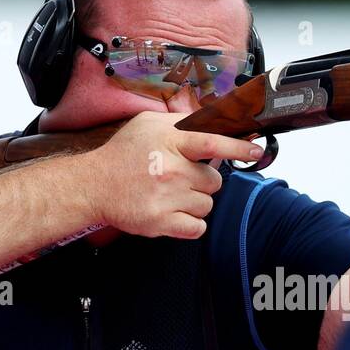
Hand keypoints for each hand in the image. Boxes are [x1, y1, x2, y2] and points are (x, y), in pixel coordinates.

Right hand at [75, 111, 264, 239]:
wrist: (93, 185)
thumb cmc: (123, 154)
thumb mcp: (150, 124)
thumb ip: (182, 123)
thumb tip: (215, 122)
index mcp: (169, 142)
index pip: (213, 143)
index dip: (238, 148)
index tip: (255, 151)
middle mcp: (170, 169)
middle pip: (214, 181)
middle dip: (203, 181)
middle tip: (180, 178)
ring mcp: (166, 198)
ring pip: (207, 205)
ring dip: (195, 202)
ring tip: (172, 194)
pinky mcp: (161, 222)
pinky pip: (197, 227)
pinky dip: (190, 223)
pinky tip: (174, 212)